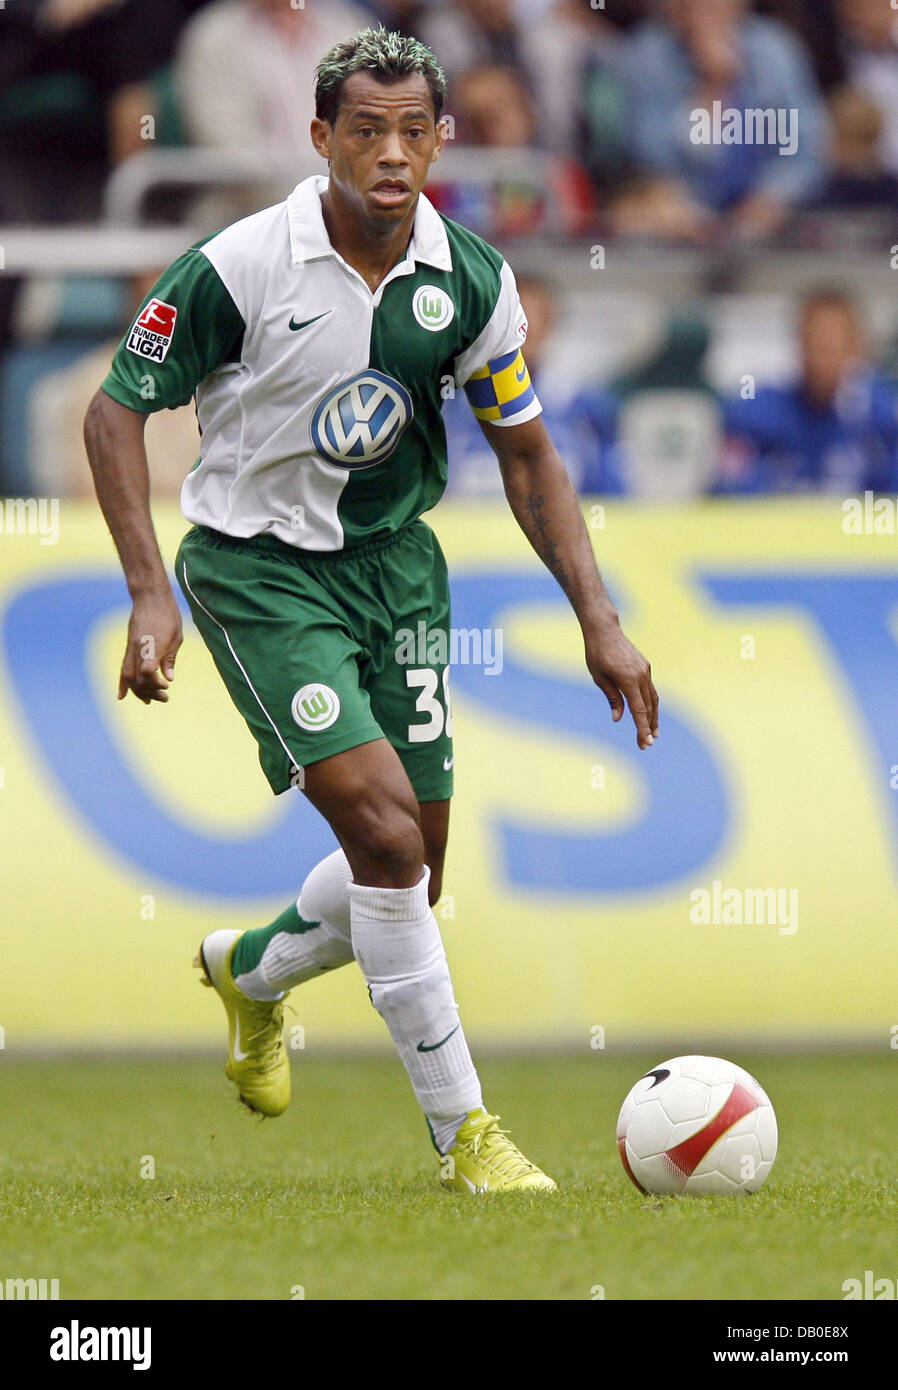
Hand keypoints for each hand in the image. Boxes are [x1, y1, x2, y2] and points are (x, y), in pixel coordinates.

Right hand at [118, 591, 181, 704]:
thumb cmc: (168, 615)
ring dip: (138, 691)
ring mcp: (131, 649)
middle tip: (165, 698)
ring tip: (149, 701)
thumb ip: (170, 658)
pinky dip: (122, 684)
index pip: (147, 671)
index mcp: (152, 646)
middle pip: (138, 678)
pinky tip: (122, 696)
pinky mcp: (128, 648)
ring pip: (128, 677)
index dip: (155, 683)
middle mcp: (138, 649)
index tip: (166, 686)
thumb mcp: (176, 637)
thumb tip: (169, 678)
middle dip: (150, 692)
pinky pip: (122, 669)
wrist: (150, 598)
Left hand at [584, 619, 658, 750]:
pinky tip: (648, 712)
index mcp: (629, 681)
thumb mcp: (599, 678)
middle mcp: (641, 676)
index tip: (646, 743)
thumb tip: (618, 718)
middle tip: (646, 745)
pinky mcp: (645, 667)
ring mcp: (645, 671)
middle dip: (648, 727)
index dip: (643, 728)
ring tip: (653, 733)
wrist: (605, 630)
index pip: (639, 710)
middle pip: (649, 708)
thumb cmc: (597, 654)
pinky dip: (650, 702)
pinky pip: (650, 688)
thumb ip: (612, 698)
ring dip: (653, 717)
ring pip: (653, 699)